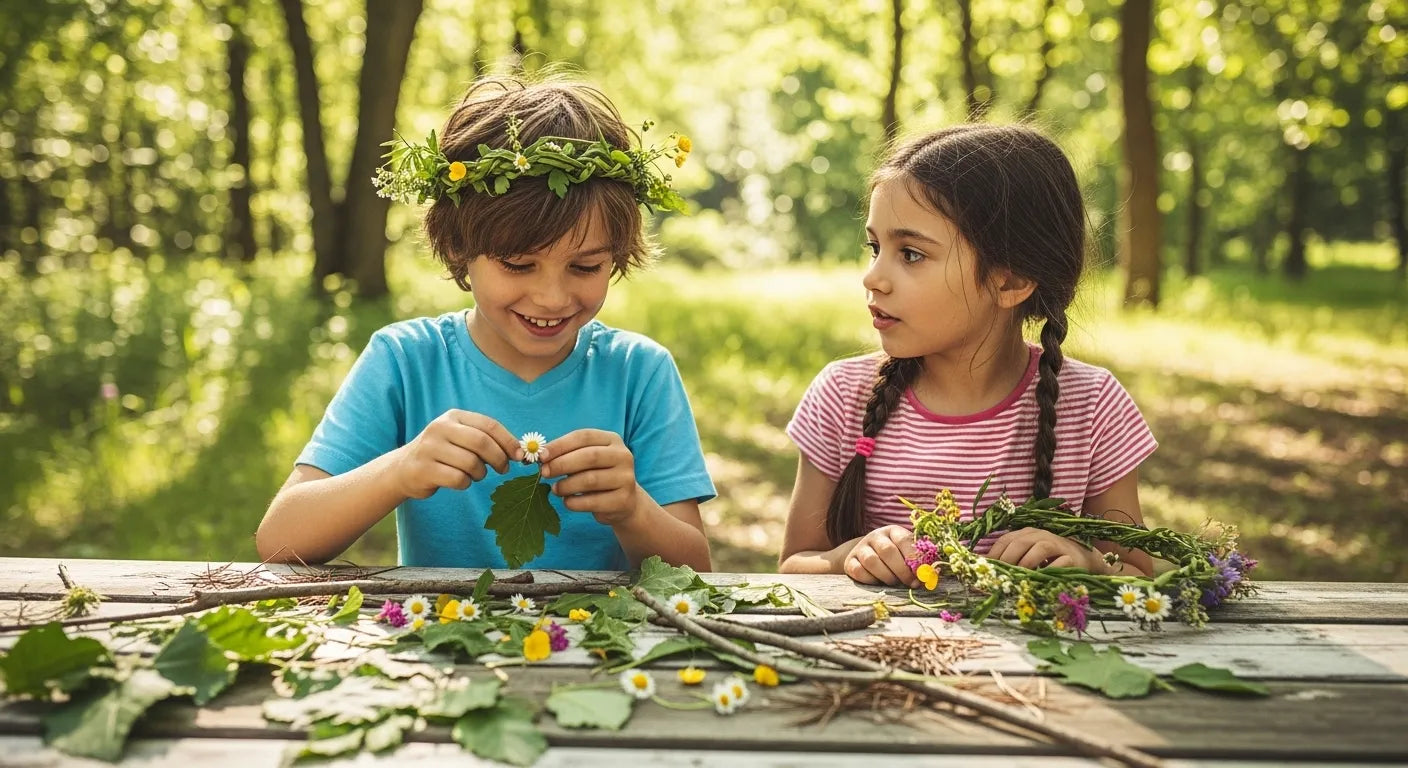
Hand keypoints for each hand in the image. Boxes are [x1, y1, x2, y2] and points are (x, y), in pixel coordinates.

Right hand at [392, 410, 521, 499]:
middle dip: (499, 458)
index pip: (489, 425)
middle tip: (503, 469)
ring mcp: (429, 448)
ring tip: (476, 474)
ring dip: (480, 473)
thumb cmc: (443, 454)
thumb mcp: (460, 438)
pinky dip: (465, 483)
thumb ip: (486, 439)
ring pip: (471, 463)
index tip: (519, 455)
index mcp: (453, 417)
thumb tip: (518, 450)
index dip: (508, 441)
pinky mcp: (423, 469)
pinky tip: (460, 481)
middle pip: (481, 443)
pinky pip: (458, 479)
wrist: (403, 469)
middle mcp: (440, 428)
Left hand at [539, 429, 640, 526]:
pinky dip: (574, 502)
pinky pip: (593, 501)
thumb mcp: (585, 460)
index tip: (541, 455)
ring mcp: (626, 478)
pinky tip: (567, 501)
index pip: (584, 436)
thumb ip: (567, 455)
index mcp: (612, 440)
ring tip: (556, 489)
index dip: (560, 445)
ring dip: (567, 485)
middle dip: (562, 464)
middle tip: (544, 472)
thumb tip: (541, 457)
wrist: (623, 502)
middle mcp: (623, 456)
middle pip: (589, 456)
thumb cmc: (597, 475)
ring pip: (590, 479)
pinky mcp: (623, 500)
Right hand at [843, 525, 918, 586]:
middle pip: (887, 550)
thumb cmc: (895, 559)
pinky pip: (858, 571)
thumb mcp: (907, 555)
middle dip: (902, 570)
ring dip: (886, 576)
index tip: (922, 574)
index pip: (904, 540)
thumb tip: (929, 576)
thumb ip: (918, 562)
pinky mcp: (850, 562)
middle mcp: (875, 537)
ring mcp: (861, 548)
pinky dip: (870, 580)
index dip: (913, 557)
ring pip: (871, 561)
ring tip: (894, 583)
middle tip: (911, 583)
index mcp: (893, 532)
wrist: (866, 558)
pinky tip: (878, 583)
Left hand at [987, 527, 1103, 570]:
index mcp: (1026, 533)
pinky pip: (1060, 562)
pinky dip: (1050, 570)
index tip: (985, 569)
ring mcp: (1057, 544)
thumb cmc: (1050, 559)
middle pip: (1020, 543)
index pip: (1005, 539)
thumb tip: (988, 570)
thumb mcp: (1028, 555)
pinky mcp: (1072, 558)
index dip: (994, 554)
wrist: (1083, 559)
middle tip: (1001, 576)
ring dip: (1027, 563)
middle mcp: (1041, 535)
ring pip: (1040, 548)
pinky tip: (1041, 579)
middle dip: (1008, 560)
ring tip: (1019, 578)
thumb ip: (1011, 559)